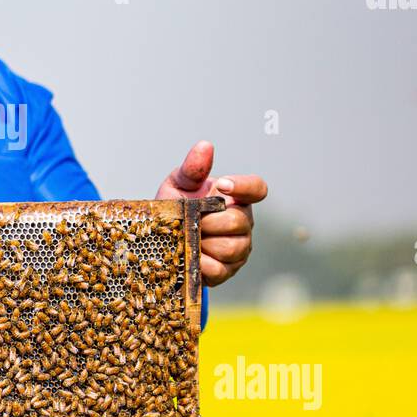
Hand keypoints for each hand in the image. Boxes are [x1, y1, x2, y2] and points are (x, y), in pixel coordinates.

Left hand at [156, 140, 267, 286]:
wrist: (158, 241)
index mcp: (235, 197)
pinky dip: (202, 263)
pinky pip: (221, 268)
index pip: (257, 188)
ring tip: (189, 238)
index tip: (222, 185)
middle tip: (190, 221)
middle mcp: (243, 221)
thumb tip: (205, 146)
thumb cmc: (173, 208)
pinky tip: (190, 257)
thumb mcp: (177, 185)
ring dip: (205, 243)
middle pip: (238, 221)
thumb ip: (192, 168)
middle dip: (209, 221)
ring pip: (232, 247)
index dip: (244, 187)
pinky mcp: (228, 270)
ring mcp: (239, 247)